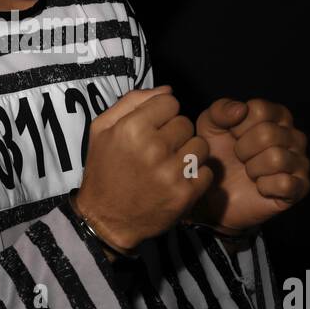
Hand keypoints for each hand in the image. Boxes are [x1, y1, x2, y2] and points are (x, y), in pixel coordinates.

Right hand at [75, 85, 214, 252]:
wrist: (105, 219)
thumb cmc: (104, 170)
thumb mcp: (102, 128)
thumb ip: (133, 101)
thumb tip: (168, 89)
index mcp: (132, 128)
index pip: (170, 102)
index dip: (162, 114)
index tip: (152, 129)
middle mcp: (153, 148)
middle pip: (185, 123)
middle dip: (175, 134)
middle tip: (158, 150)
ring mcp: (171, 172)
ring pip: (201, 145)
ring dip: (189, 153)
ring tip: (170, 165)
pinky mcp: (185, 194)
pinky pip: (207, 172)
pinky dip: (196, 177)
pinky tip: (178, 181)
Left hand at [189, 97, 309, 233]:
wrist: (215, 194)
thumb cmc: (218, 154)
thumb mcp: (210, 126)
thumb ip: (220, 110)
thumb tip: (241, 109)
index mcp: (277, 115)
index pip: (259, 110)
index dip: (237, 127)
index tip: (232, 137)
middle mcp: (294, 135)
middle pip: (268, 134)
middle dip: (243, 150)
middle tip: (239, 159)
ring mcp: (301, 161)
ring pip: (276, 158)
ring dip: (252, 169)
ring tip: (249, 173)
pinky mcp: (300, 187)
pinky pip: (284, 183)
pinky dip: (264, 187)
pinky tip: (259, 187)